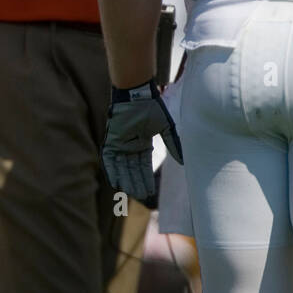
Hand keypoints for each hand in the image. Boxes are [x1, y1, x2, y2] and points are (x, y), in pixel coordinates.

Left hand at [101, 80, 181, 204]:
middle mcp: (130, 146)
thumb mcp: (166, 127)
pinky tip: (115, 182)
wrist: (136, 95)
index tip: (150, 192)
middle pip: (133, 170)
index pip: (144, 166)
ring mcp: (119, 144)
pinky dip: (112, 171)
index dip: (147, 179)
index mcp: (142, 144)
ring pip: (122, 168)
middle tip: (141, 197)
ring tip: (130, 194)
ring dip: (126, 180)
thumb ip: (173, 143)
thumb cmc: (151, 107)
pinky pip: (109, 160)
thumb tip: (183, 161)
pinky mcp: (110, 141)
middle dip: (137, 183)